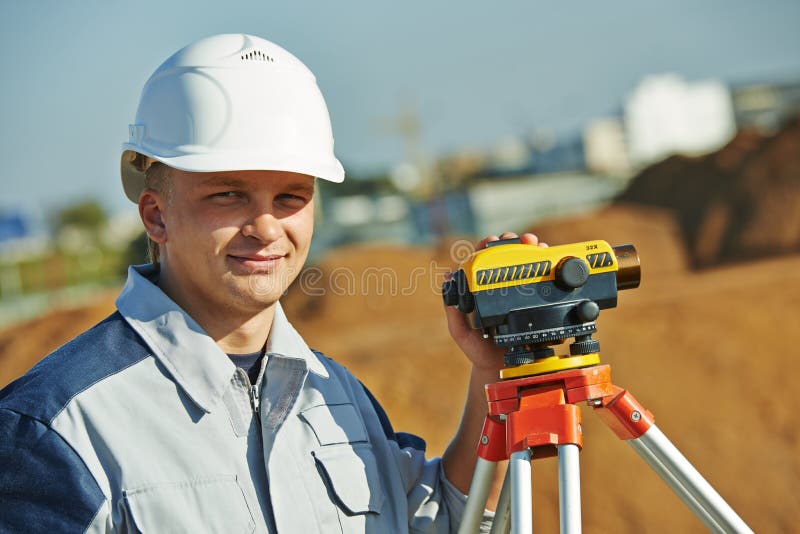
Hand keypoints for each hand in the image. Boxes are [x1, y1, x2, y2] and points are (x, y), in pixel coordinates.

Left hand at [444, 232, 547, 370]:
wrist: (502, 369)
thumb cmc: (479, 350)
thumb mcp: (460, 331)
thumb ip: (452, 309)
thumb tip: (447, 279)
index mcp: (482, 289)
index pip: (483, 261)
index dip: (487, 247)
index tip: (492, 241)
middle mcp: (501, 288)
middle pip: (507, 257)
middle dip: (513, 243)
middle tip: (518, 240)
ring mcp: (520, 294)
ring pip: (527, 265)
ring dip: (532, 250)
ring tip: (535, 245)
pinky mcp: (536, 303)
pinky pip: (543, 282)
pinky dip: (547, 267)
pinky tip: (548, 261)